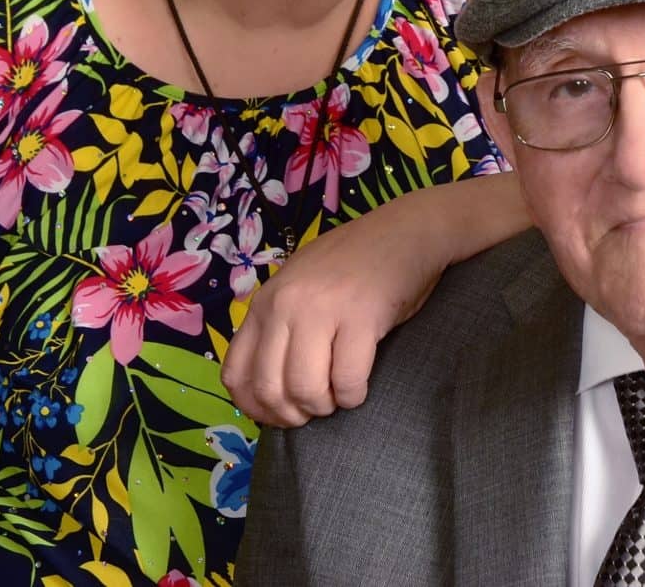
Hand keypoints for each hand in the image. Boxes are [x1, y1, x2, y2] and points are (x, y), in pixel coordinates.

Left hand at [222, 173, 530, 426]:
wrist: (408, 231)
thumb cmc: (356, 262)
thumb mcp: (301, 285)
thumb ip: (280, 323)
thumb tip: (270, 386)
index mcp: (267, 301)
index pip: (236, 373)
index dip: (255, 407)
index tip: (279, 414)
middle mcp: (286, 305)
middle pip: (270, 388)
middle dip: (293, 414)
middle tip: (315, 410)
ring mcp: (323, 309)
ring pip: (305, 388)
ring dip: (324, 406)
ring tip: (339, 398)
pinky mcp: (362, 318)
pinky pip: (348, 380)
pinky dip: (353, 396)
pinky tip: (359, 388)